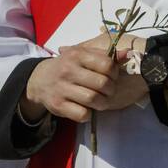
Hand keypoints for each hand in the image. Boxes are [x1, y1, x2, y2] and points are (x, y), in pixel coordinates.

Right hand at [20, 36, 149, 123]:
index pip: (107, 64)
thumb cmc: (69, 66)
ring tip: (101, 101)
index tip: (112, 76)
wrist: (39, 79)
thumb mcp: (84, 55)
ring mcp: (61, 88)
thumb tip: (128, 53)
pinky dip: (89, 114)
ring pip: (93, 99)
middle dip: (111, 90)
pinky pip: (81, 114)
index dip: (115, 73)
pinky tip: (87, 109)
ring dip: (102, 103)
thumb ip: (106, 55)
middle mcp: (68, 70)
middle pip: (102, 83)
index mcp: (77, 55)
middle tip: (108, 91)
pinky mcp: (57, 105)